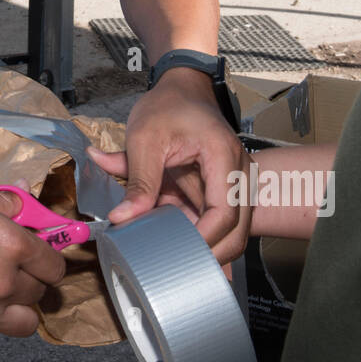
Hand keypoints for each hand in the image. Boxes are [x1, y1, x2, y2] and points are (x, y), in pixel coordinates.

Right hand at [0, 179, 65, 359]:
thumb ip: (4, 206)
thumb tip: (23, 207)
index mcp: (11, 244)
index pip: (53, 265)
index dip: (46, 258)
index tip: (37, 256)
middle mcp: (1, 282)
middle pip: (38, 293)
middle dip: (27, 279)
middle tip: (7, 268)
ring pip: (23, 324)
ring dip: (14, 309)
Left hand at [87, 67, 251, 265]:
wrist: (182, 88)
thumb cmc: (167, 106)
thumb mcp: (144, 138)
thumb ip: (137, 180)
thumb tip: (122, 218)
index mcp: (223, 156)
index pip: (226, 211)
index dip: (206, 239)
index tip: (180, 255)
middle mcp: (237, 172)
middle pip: (237, 229)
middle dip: (212, 255)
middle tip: (180, 273)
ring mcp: (233, 183)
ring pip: (229, 230)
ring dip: (203, 244)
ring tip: (175, 261)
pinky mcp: (221, 190)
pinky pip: (215, 221)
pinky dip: (199, 235)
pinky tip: (182, 252)